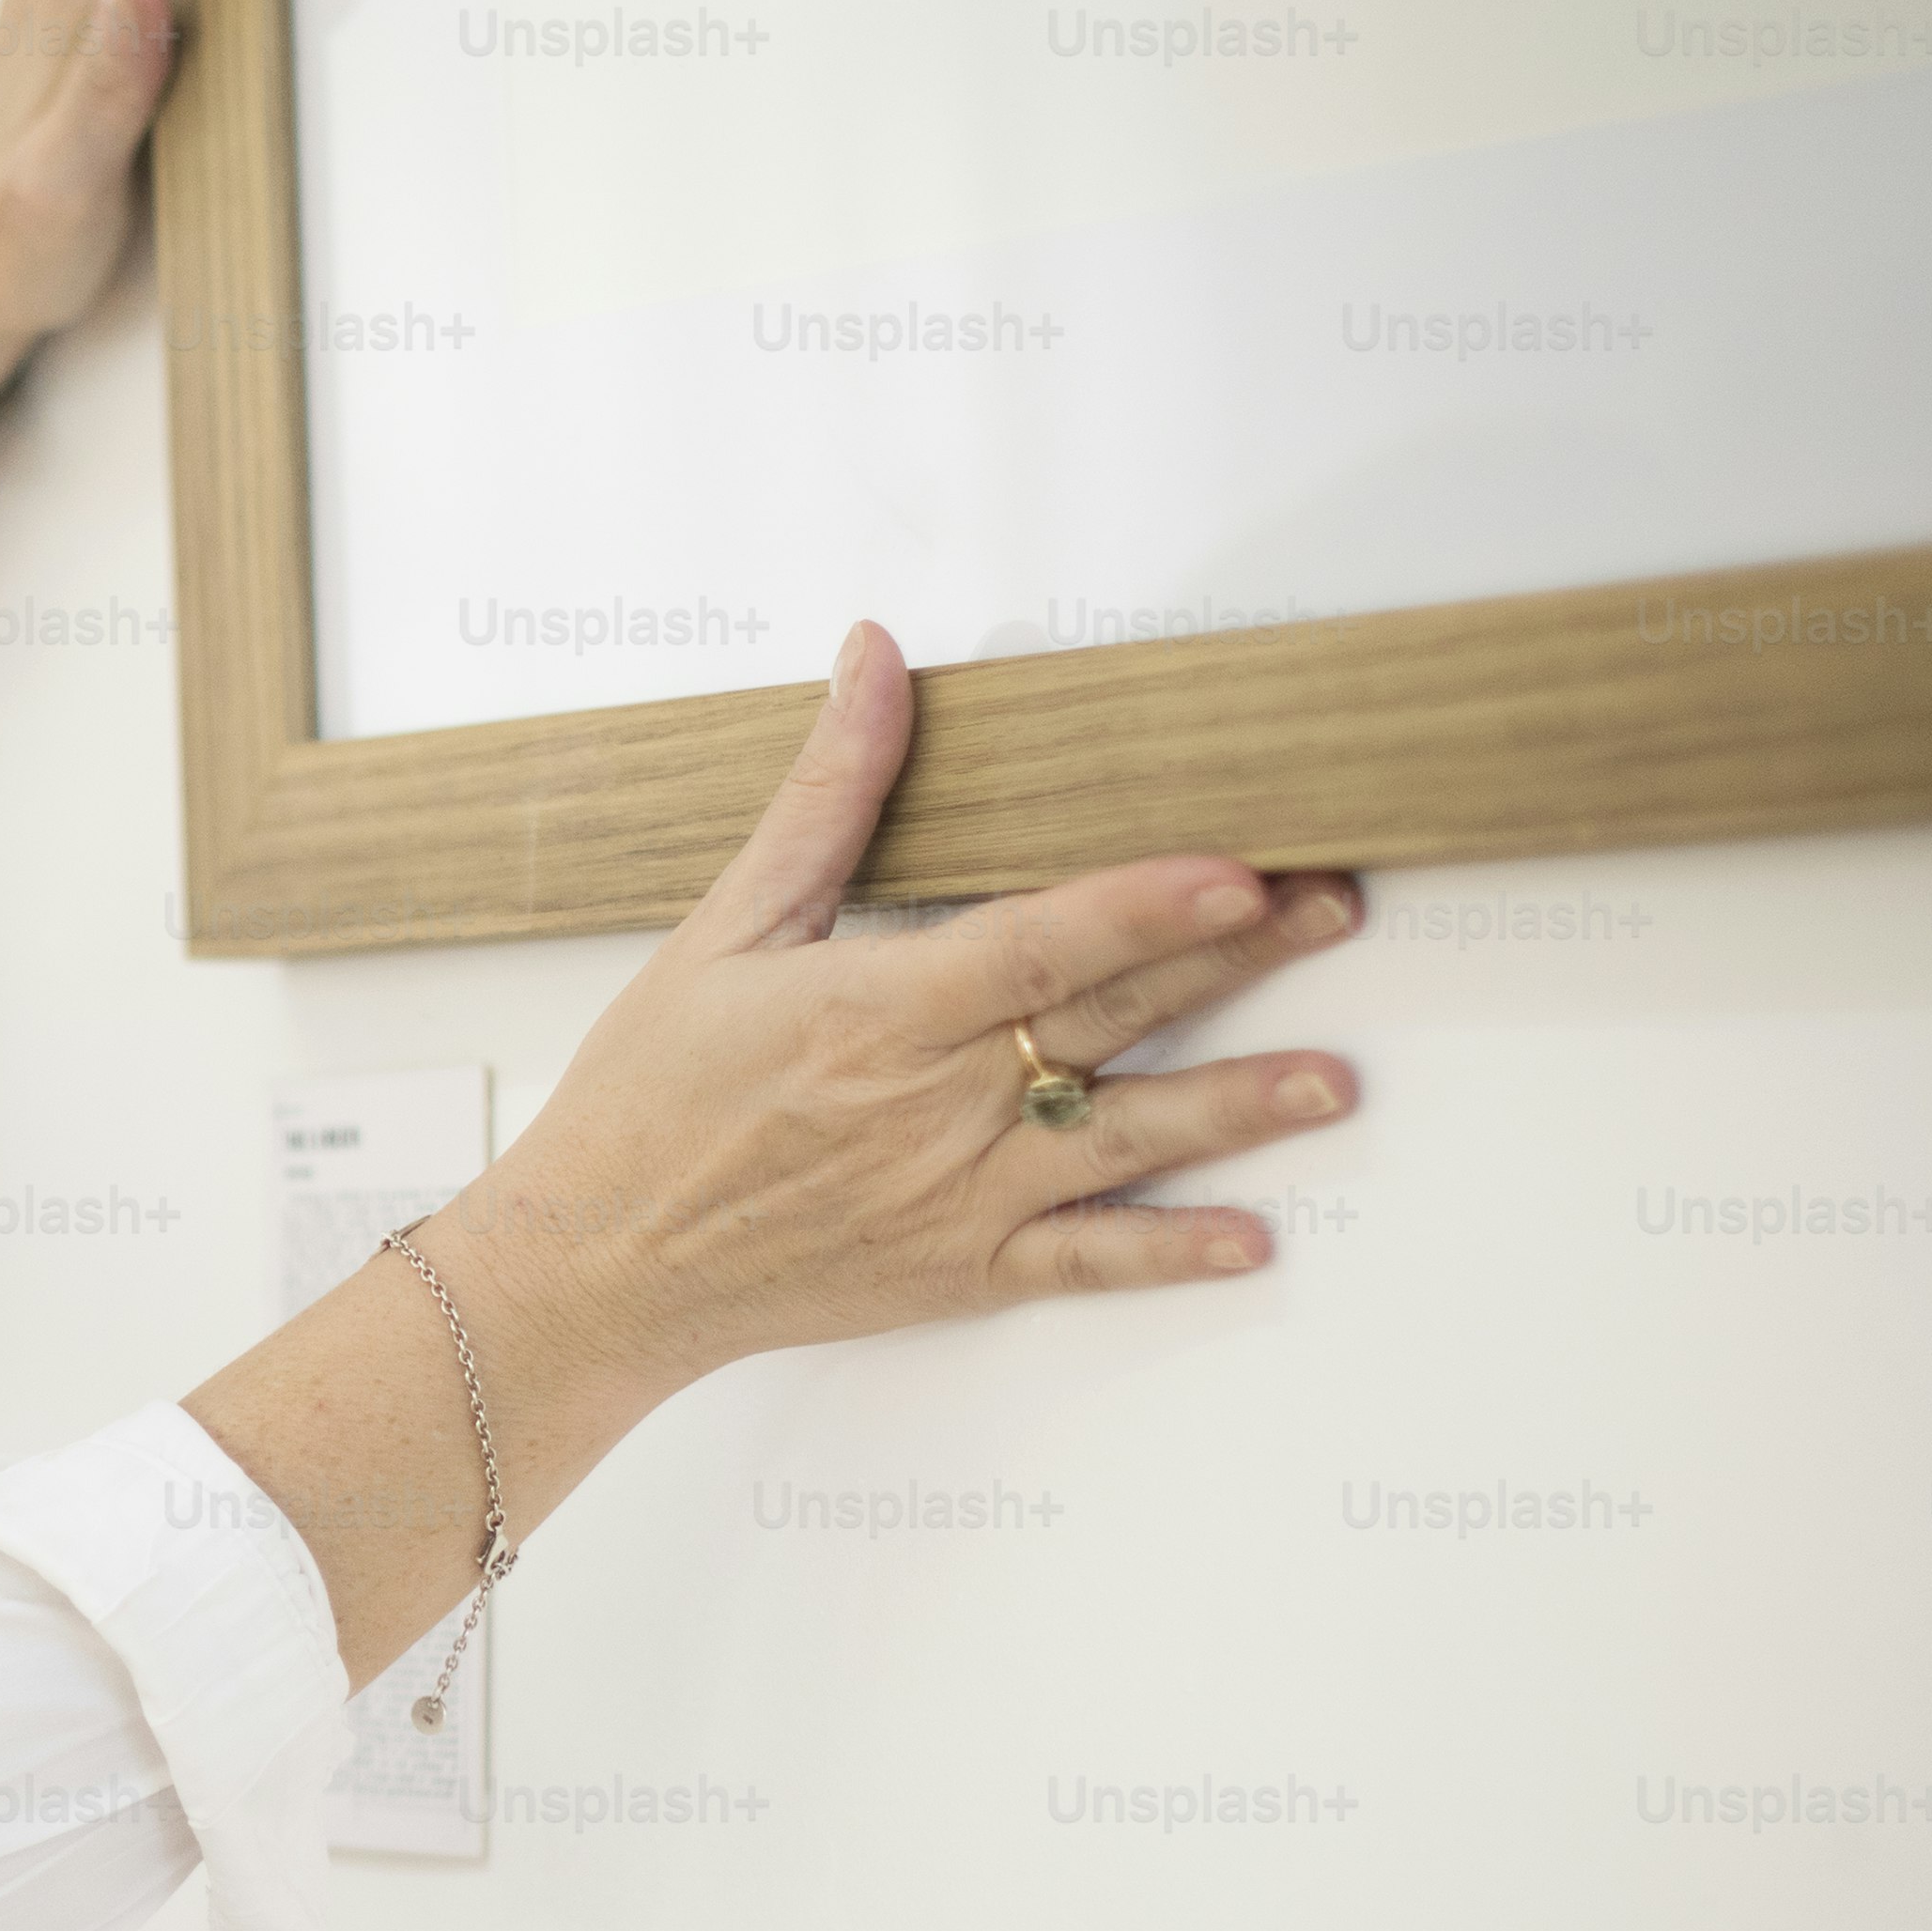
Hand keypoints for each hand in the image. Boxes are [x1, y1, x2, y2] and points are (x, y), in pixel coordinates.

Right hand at [436, 623, 1366, 1405]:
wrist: (595, 1267)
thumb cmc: (648, 1098)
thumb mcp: (723, 932)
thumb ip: (824, 800)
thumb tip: (876, 661)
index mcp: (875, 1012)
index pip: (1039, 945)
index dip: (1147, 908)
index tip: (1239, 871)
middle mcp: (929, 1106)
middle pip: (1109, 1018)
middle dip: (1234, 961)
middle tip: (1336, 906)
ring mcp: (953, 1196)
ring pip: (1120, 1141)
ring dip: (1234, 1109)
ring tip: (1334, 1080)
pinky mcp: (956, 1270)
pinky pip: (1080, 1262)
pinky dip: (1165, 1253)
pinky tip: (1248, 1241)